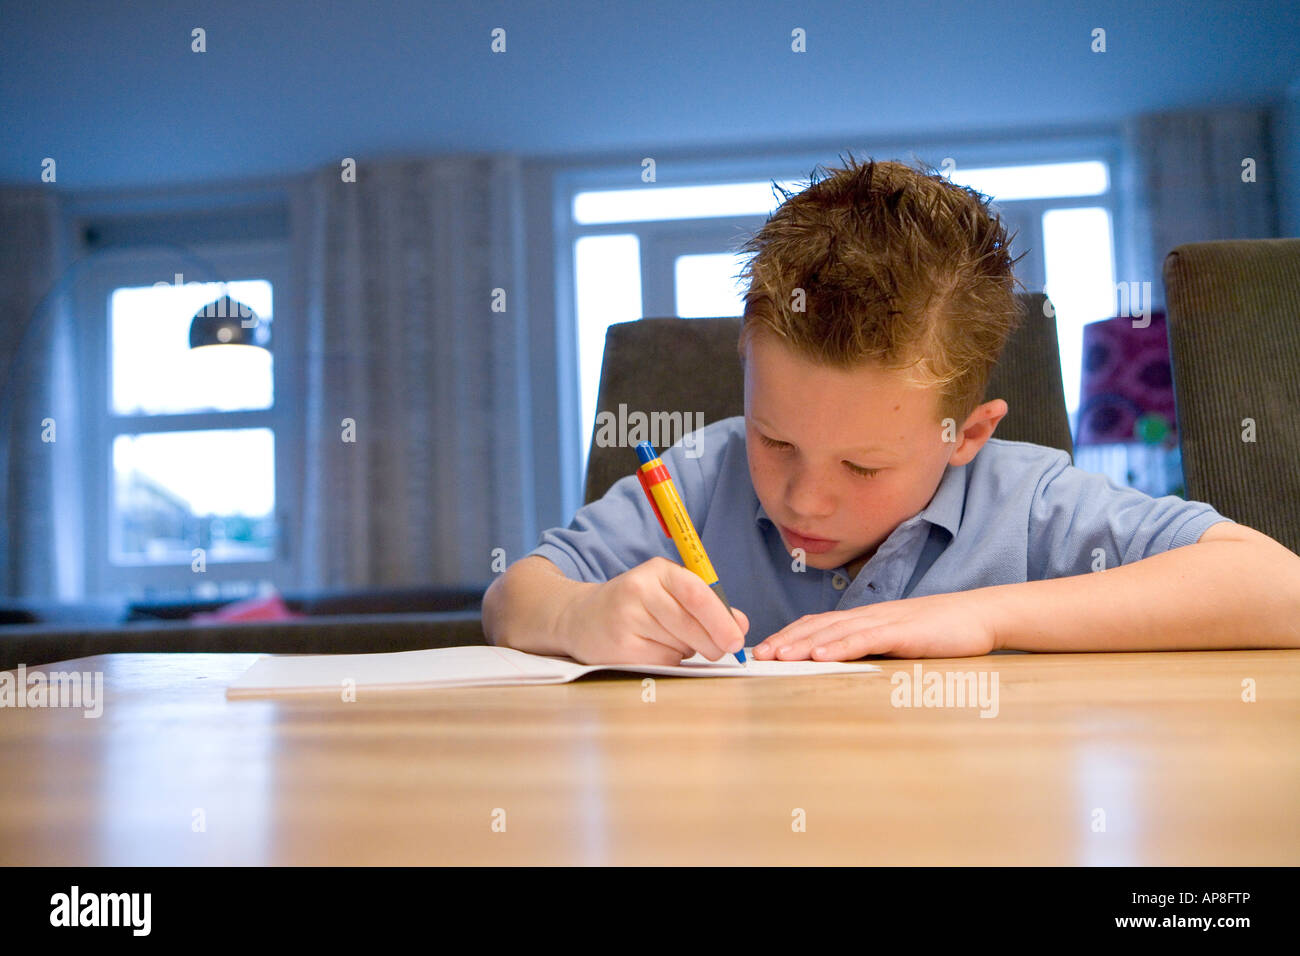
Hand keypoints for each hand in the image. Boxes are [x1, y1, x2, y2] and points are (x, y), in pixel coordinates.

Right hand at [557, 557, 749, 665]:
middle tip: (721, 651)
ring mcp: (626, 619)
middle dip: (712, 643)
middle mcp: (639, 589)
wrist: (582, 618)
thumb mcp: (670, 593)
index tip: (737, 639)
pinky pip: (662, 661)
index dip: (721, 619)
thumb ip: (709, 605)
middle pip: (690, 625)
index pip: (696, 593)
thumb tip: (742, 624)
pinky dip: (669, 661)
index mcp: (658, 570)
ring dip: (687, 651)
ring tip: (670, 640)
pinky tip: (654, 649)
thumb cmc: (638, 606)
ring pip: (679, 646)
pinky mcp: (619, 647)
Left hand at [752, 591, 996, 660]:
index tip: (763, 651)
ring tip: (778, 657)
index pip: (817, 625)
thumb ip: (870, 648)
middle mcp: (867, 616)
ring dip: (803, 644)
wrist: (978, 616)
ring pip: (835, 632)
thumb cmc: (939, 632)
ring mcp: (884, 622)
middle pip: (817, 626)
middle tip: (757, 656)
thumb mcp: (897, 641)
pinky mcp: (902, 632)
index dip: (788, 636)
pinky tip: (820, 655)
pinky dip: (840, 647)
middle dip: (784, 640)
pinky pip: (865, 639)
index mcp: (864, 619)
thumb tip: (841, 663)